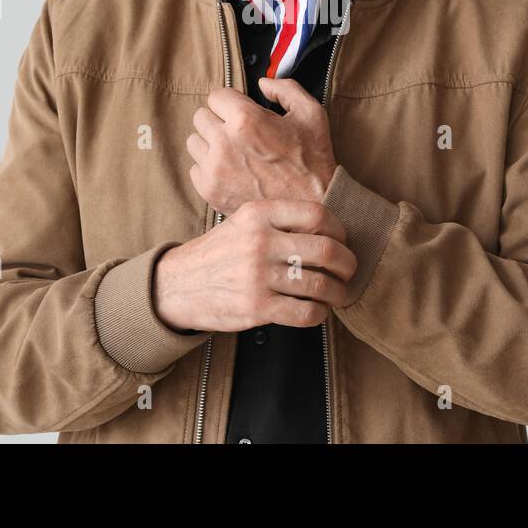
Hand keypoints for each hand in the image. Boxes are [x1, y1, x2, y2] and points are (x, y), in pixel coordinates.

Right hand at [153, 199, 357, 332]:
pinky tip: (317, 310)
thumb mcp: (242, 222)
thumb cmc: (219, 253)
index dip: (339, 229)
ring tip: (337, 293)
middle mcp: (260, 242)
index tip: (342, 240)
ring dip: (338, 292)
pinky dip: (320, 313)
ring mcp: (258, 276)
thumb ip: (279, 220)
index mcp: (258, 215)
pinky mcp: (257, 307)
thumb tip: (328, 229)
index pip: (316, 214)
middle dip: (347, 263)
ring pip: (321, 284)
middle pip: (326, 249)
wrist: (178, 284)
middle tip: (348, 270)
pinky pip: (306, 312)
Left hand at [186, 76, 336, 215]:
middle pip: (200, 117)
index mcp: (246, 118)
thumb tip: (262, 82)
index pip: (215, 96)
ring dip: (210, 144)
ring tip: (232, 152)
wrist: (311, 206)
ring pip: (194, 143)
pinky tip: (230, 171)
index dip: (230, 102)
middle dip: (218, 120)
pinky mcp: (210, 191)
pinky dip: (208, 169)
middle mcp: (224, 142)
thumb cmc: (313, 161)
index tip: (239, 111)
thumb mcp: (311, 113)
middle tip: (237, 132)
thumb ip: (285, 88)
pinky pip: (194, 169)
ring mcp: (214, 169)